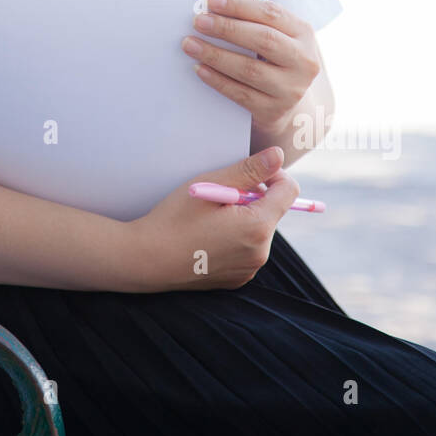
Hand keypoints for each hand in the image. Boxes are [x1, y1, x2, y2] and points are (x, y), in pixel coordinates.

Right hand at [126, 144, 299, 291]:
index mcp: (257, 226)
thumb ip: (248, 170)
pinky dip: (234, 238)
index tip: (247, 172)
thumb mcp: (210, 185)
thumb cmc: (174, 218)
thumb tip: (278, 155)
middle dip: (253, 197)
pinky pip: (246, 250)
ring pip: (258, 230)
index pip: (288, 191)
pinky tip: (207, 236)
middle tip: (219, 194)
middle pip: (272, 211)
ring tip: (209, 217)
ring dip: (243, 217)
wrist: (146, 259)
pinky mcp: (236, 279)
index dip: (272, 175)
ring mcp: (248, 269)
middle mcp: (260, 252)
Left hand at [182, 0, 321, 139]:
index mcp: (304, 33)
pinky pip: (241, 94)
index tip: (211, 0)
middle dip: (227, 28)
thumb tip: (212, 5)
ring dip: (215, 55)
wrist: (287, 104)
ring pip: (250, 69)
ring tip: (190, 44)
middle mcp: (304, 61)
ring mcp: (291, 89)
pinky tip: (199, 68)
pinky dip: (217, 80)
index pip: (271, 13)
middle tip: (199, 22)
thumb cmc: (273, 58)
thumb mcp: (275, 35)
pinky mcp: (274, 111)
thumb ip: (252, 20)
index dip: (240, 5)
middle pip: (263, 39)